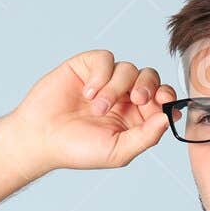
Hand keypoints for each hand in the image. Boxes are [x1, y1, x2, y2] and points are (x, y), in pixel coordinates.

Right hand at [6, 50, 177, 171]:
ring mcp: (105, 80)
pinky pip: (105, 58)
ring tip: (96, 108)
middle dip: (147, 86)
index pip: (160, 98)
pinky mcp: (86, 67)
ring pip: (128, 68)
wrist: (40, 138)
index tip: (163, 100)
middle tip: (135, 99)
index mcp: (135, 116)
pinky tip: (88, 93)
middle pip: (149, 77)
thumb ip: (146, 136)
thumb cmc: (76, 149)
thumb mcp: (117, 151)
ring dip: (115, 88)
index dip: (166, 95)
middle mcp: (123, 96)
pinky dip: (101, 74)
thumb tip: (169, 117)